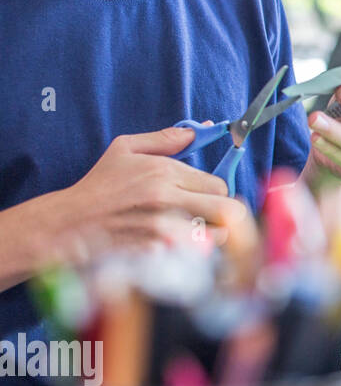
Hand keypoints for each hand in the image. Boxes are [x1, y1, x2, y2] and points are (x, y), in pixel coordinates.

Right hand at [52, 127, 247, 254]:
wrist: (68, 223)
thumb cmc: (99, 185)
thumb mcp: (125, 149)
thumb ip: (165, 138)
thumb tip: (197, 130)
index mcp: (164, 172)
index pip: (220, 185)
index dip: (218, 192)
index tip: (206, 195)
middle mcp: (167, 199)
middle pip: (228, 210)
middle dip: (224, 214)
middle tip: (211, 215)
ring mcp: (162, 228)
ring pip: (217, 235)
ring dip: (213, 235)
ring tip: (196, 231)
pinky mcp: (155, 252)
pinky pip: (193, 255)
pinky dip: (193, 253)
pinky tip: (178, 246)